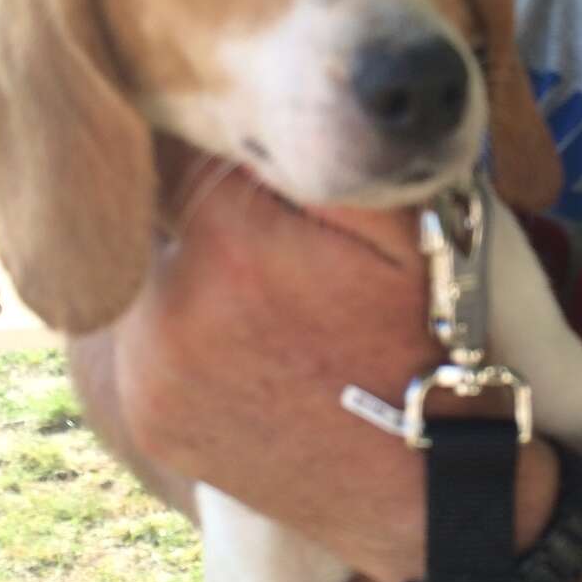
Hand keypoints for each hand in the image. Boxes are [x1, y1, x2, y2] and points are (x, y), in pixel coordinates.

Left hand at [115, 148, 556, 581]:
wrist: (431, 482)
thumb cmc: (433, 336)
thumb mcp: (411, 224)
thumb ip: (333, 148)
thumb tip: (273, 100)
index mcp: (228, 240)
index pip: (198, 150)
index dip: (246, 160)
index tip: (281, 183)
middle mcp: (166, 306)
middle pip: (167, 211)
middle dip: (213, 216)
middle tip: (283, 250)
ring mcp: (147, 371)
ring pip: (154, 274)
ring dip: (195, 272)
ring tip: (272, 303)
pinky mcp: (147, 417)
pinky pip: (150, 341)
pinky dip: (188, 335)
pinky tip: (252, 350)